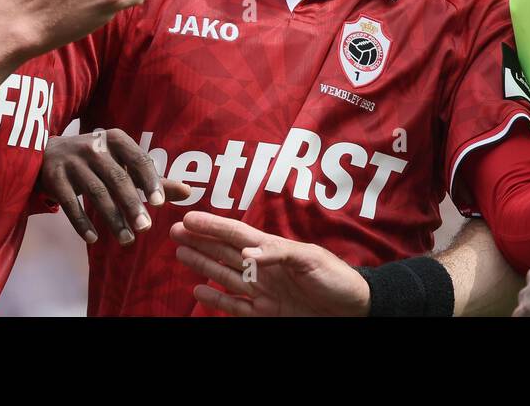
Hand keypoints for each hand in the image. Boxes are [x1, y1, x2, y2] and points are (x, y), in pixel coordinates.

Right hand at [40, 127, 189, 244]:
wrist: (45, 153)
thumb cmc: (95, 160)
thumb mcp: (121, 162)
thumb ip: (152, 178)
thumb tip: (188, 192)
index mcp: (116, 139)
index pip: (138, 159)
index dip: (150, 181)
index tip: (160, 203)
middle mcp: (94, 146)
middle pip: (118, 178)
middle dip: (132, 205)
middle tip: (146, 228)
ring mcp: (72, 161)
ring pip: (96, 193)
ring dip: (112, 218)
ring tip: (127, 239)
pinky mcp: (53, 177)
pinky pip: (70, 204)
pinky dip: (82, 223)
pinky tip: (94, 239)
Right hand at [169, 212, 370, 315]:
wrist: (353, 310)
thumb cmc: (337, 278)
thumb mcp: (311, 258)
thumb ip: (279, 253)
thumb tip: (248, 252)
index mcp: (274, 249)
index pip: (237, 235)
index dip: (213, 226)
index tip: (190, 217)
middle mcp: (263, 268)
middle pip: (224, 252)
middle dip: (200, 240)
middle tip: (175, 230)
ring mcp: (262, 290)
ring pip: (224, 275)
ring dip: (202, 263)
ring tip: (180, 253)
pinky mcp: (265, 313)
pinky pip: (234, 304)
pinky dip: (215, 298)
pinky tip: (198, 289)